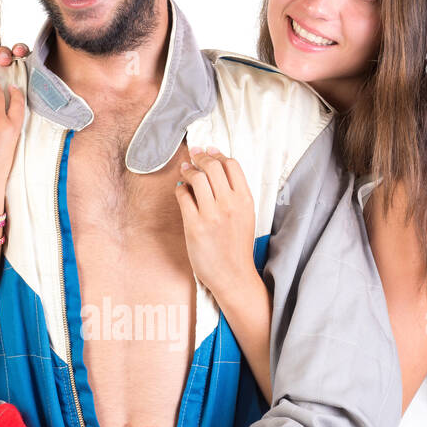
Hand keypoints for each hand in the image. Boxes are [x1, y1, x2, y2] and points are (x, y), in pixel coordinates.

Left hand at [176, 147, 256, 299]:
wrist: (233, 275)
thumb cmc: (237, 246)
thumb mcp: (246, 215)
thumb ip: (235, 194)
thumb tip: (217, 169)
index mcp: (245, 200)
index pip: (231, 165)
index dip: (218, 154)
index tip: (209, 150)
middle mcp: (229, 204)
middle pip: (212, 167)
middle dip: (200, 157)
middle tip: (193, 155)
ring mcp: (211, 215)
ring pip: (197, 178)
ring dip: (188, 170)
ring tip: (185, 170)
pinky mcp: (194, 226)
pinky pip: (183, 196)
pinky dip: (180, 188)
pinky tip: (181, 189)